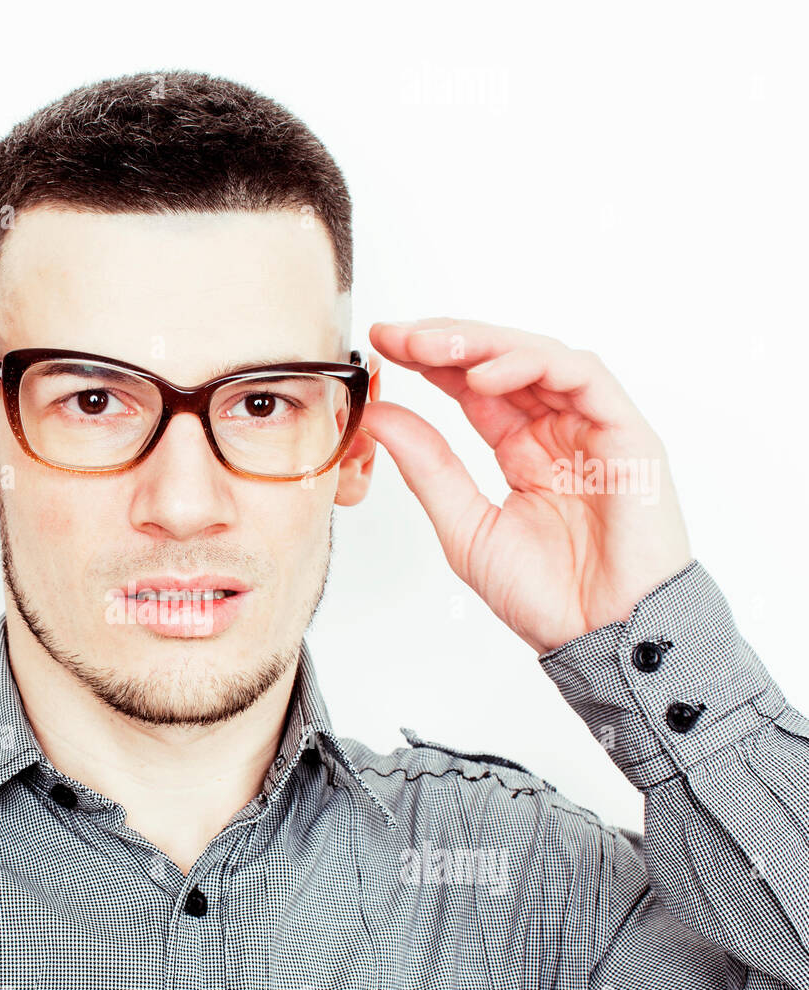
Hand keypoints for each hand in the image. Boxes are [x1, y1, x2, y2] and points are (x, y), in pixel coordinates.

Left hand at [360, 317, 691, 653]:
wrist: (601, 638)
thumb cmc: (547, 597)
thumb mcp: (465, 526)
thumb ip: (427, 468)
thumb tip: (380, 416)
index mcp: (522, 452)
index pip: (473, 388)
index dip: (429, 362)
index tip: (383, 345)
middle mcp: (558, 433)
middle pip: (502, 363)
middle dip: (446, 342)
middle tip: (396, 334)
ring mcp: (593, 429)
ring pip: (540, 358)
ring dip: (482, 345)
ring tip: (429, 347)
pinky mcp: (628, 434)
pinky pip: (583, 378)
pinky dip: (534, 366)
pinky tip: (485, 376)